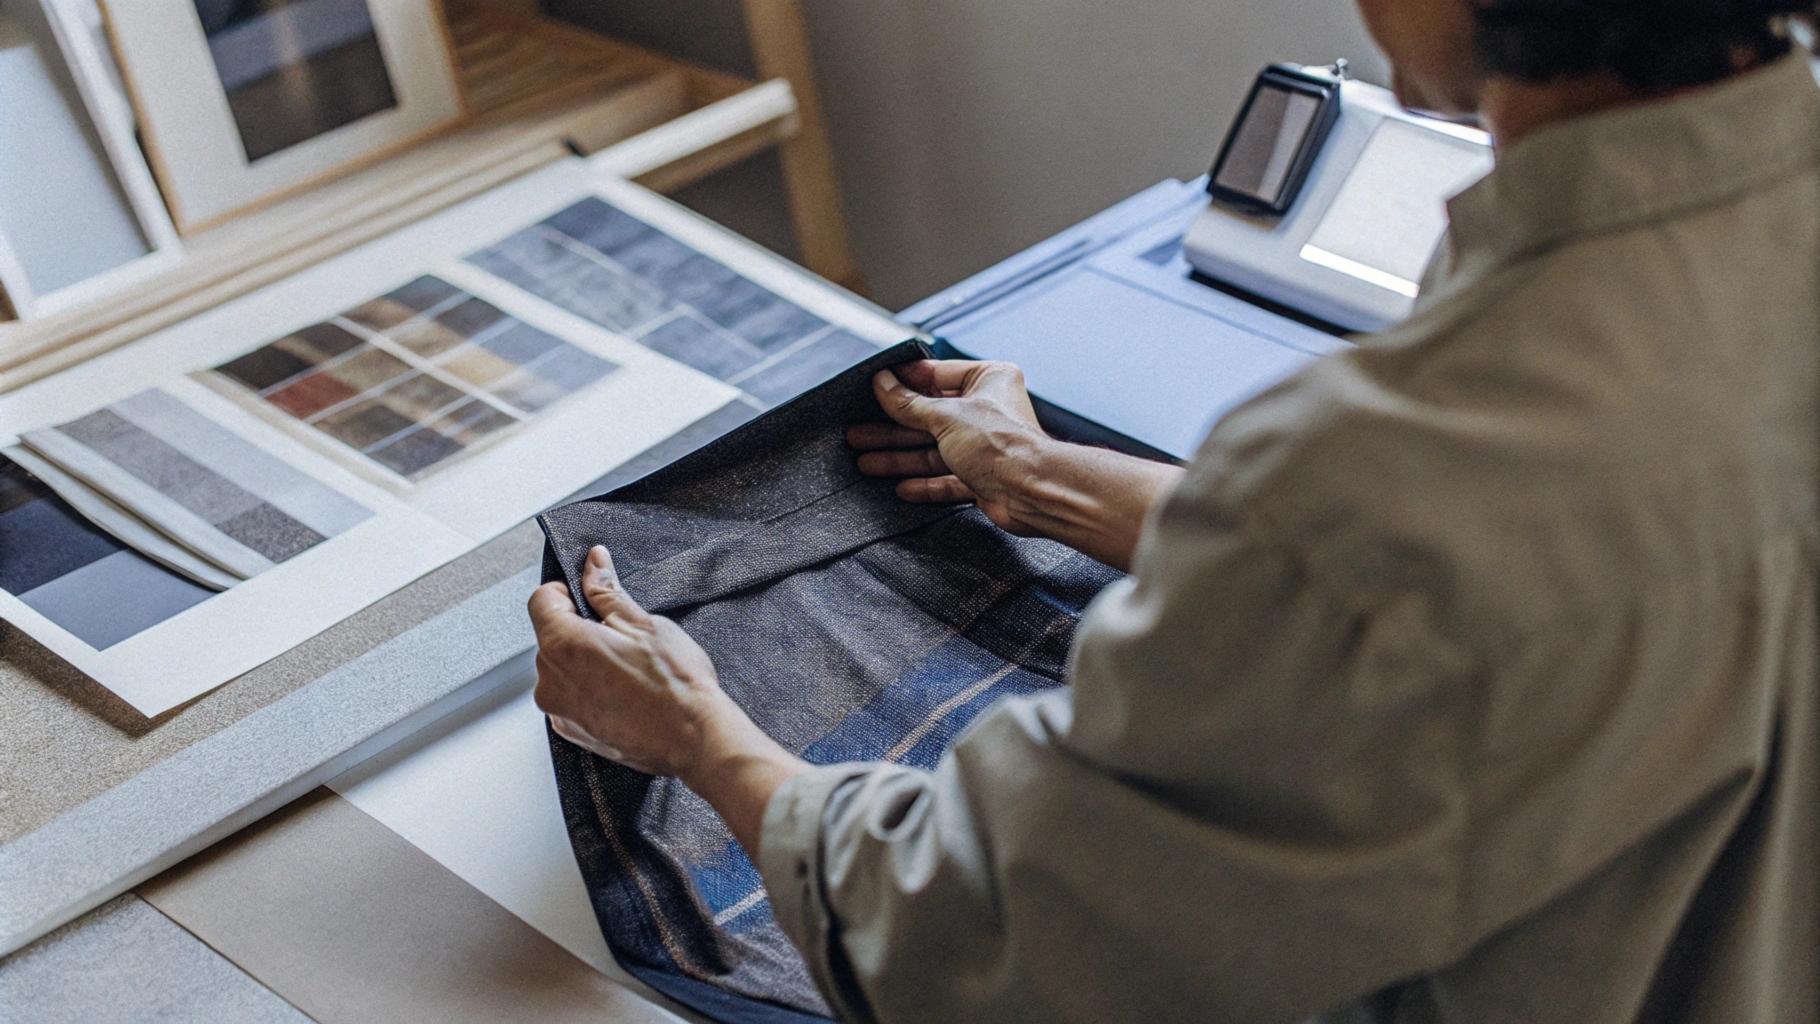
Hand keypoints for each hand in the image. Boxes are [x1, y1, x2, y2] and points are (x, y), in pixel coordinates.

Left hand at [527, 546, 805, 854]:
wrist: (694, 739)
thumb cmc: (675, 683)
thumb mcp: (643, 623)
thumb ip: (606, 591)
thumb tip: (593, 563)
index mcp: (563, 644)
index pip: (541, 600)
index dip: (567, 592)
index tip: (592, 600)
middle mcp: (550, 680)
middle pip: (550, 636)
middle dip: (579, 629)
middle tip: (622, 637)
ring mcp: (560, 709)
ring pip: (562, 668)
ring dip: (584, 661)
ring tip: (628, 669)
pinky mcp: (573, 730)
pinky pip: (571, 697)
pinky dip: (589, 690)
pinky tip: (624, 692)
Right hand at [846, 360, 1048, 534]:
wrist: (1033, 493)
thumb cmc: (1004, 446)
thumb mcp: (945, 416)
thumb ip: (909, 403)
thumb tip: (883, 384)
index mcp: (988, 380)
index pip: (935, 375)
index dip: (902, 382)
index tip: (874, 387)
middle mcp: (987, 410)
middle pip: (929, 416)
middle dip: (892, 428)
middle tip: (859, 432)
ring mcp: (985, 445)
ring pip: (933, 449)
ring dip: (900, 457)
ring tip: (865, 462)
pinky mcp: (983, 477)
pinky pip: (946, 478)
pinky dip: (924, 483)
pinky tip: (900, 487)